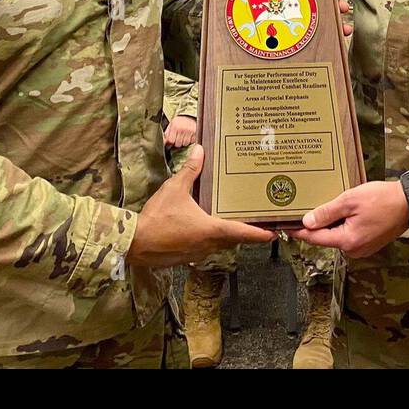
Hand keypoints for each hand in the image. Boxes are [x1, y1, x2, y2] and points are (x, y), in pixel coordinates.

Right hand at [127, 145, 272, 267]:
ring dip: (228, 236)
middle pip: (234, 240)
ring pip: (220, 245)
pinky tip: (206, 228)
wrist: (134, 243)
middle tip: (257, 221)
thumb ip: (190, 171)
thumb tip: (200, 152)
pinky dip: (211, 239)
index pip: (242, 232)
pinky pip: (206, 248)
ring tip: (234, 221)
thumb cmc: (157, 218)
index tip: (274, 232)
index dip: (260, 233)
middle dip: (246, 232)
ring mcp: (198, 253)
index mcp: (211, 229)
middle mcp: (208, 245)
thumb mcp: (174, 189)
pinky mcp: (187, 257)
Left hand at [164, 115, 197, 147]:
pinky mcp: (195, 133)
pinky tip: (189, 135)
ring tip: (184, 136)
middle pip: (178, 144)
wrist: (190, 116)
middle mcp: (182, 128)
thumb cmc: (179, 121)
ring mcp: (189, 131)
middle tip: (178, 137)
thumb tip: (164, 142)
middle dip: (177, 142)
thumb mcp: (171, 125)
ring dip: (184, 142)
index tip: (170, 143)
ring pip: (184, 144)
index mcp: (174, 126)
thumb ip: (167, 134)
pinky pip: (191, 142)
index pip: (170, 141)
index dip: (170, 143)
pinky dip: (190, 140)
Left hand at [285, 179, 408, 257]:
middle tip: (306, 208)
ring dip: (332, 223)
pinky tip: (346, 211)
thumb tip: (307, 222)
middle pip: (326, 238)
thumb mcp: (350, 200)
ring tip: (331, 205)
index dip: (299, 231)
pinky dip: (344, 224)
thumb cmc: (383, 199)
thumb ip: (326, 212)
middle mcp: (354, 250)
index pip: (315, 238)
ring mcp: (363, 248)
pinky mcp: (369, 243)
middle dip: (317, 224)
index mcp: (348, 241)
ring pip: (338, 236)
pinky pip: (349, 235)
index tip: (286, 226)